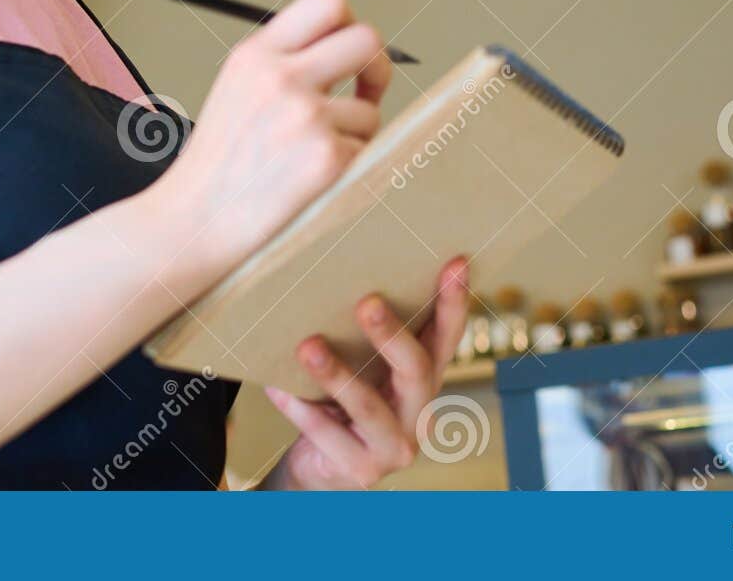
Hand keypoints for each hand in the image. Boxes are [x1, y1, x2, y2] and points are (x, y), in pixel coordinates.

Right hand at [154, 0, 392, 275]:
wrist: (193, 222)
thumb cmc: (218, 163)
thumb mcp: (237, 88)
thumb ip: (284, 63)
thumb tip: (350, 50)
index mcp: (256, 54)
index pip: (329, 2)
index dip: (351, 24)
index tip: (347, 55)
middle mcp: (281, 77)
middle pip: (367, 41)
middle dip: (378, 69)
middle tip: (366, 93)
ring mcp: (305, 117)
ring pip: (370, 110)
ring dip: (355, 134)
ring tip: (311, 157)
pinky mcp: (326, 159)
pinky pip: (365, 150)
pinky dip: (347, 167)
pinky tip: (310, 180)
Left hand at [260, 256, 469, 489]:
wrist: (323, 470)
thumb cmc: (345, 404)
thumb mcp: (365, 370)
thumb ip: (366, 339)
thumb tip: (336, 272)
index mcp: (425, 381)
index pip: (446, 338)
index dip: (454, 303)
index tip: (455, 262)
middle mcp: (419, 414)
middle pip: (416, 370)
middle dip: (391, 335)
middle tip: (367, 302)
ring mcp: (394, 447)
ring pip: (367, 406)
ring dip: (336, 374)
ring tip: (308, 345)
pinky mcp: (362, 471)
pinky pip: (326, 433)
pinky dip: (299, 408)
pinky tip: (276, 388)